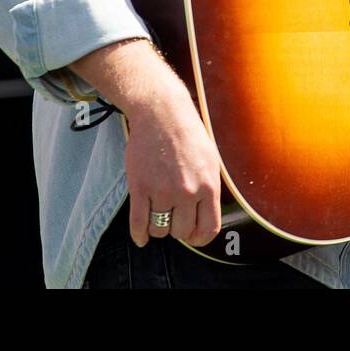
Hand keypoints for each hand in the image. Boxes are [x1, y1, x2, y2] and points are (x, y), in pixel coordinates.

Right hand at [123, 78, 222, 248]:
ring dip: (158, 227)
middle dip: (177, 229)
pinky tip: (141, 236)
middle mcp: (187, 192)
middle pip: (182, 232)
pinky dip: (139, 235)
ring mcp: (162, 191)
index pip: (209, 229)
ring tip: (158, 215)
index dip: (200, 237)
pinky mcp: (140, 187)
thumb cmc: (187, 133)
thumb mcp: (210, 160)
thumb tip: (206, 215)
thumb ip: (209, 189)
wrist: (161, 113)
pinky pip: (139, 224)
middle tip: (172, 218)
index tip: (193, 236)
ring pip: (160, 229)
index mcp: (208, 186)